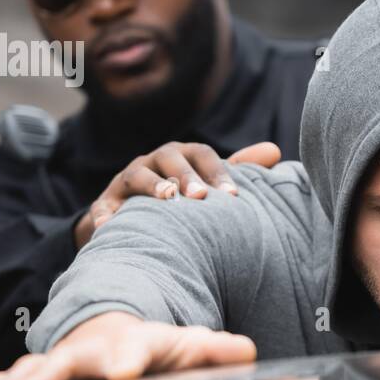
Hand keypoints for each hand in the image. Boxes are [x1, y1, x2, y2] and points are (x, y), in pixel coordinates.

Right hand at [0, 312, 256, 379]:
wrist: (117, 334)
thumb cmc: (157, 350)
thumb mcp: (189, 348)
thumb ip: (216, 352)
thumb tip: (248, 351)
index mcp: (128, 346)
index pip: (130, 351)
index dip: (126, 360)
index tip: (123, 371)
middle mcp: (85, 354)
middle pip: (64, 364)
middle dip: (44, 376)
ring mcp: (56, 367)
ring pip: (26, 377)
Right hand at [74, 141, 280, 248]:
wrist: (129, 220)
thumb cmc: (179, 200)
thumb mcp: (206, 184)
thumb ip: (238, 170)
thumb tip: (275, 151)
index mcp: (182, 157)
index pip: (202, 155)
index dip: (218, 171)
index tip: (233, 197)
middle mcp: (154, 162)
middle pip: (170, 159)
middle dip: (186, 176)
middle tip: (201, 197)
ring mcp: (126, 180)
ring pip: (137, 175)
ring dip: (152, 185)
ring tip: (167, 200)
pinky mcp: (105, 204)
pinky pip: (104, 208)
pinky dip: (107, 216)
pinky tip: (115, 228)